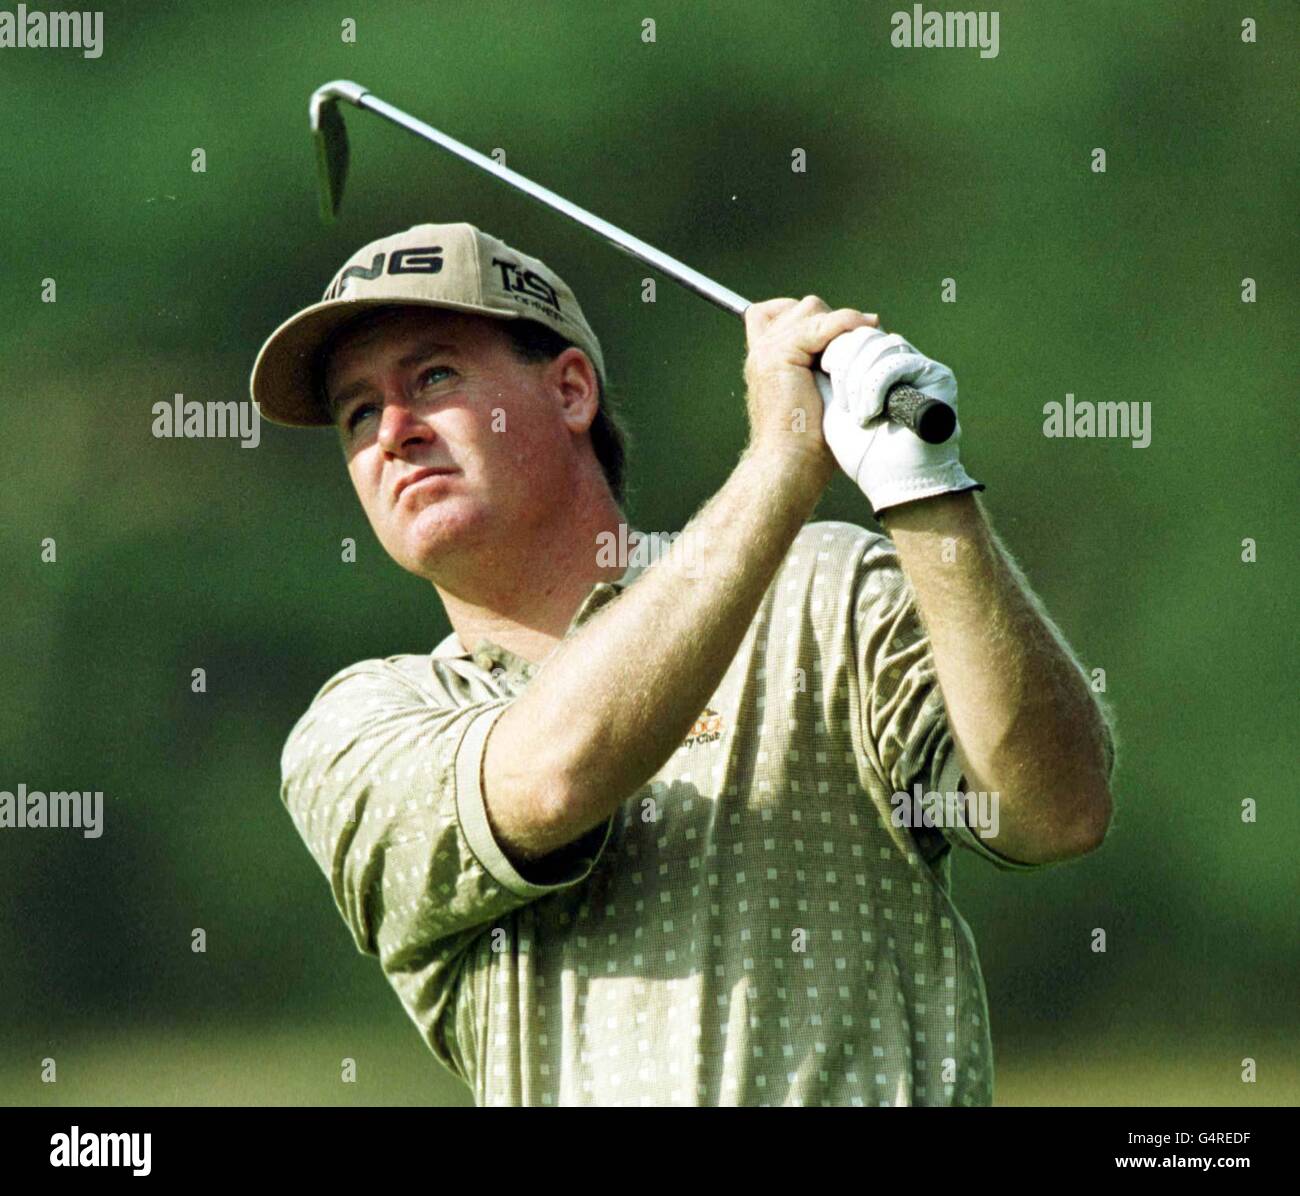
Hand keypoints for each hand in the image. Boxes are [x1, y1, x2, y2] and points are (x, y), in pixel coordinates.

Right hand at [742, 296, 878, 484]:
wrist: (790, 463)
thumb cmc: (809, 443)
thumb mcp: (819, 396)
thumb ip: (826, 368)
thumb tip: (863, 339)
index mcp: (765, 359)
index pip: (779, 312)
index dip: (812, 317)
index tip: (840, 338)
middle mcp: (761, 350)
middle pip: (803, 306)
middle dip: (834, 320)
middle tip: (858, 344)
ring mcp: (767, 350)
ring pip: (812, 309)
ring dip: (842, 323)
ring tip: (861, 345)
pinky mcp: (780, 355)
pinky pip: (821, 324)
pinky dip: (846, 324)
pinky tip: (863, 333)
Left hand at [817, 325, 982, 514]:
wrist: (889, 481)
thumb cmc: (861, 450)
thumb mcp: (834, 404)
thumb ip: (829, 371)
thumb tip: (815, 341)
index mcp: (876, 363)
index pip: (851, 334)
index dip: (834, 350)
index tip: (824, 375)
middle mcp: (900, 359)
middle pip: (863, 334)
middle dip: (843, 366)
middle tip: (843, 403)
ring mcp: (920, 366)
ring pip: (878, 345)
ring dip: (859, 381)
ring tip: (858, 415)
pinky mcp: (937, 376)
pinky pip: (896, 362)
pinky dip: (875, 388)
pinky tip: (870, 414)